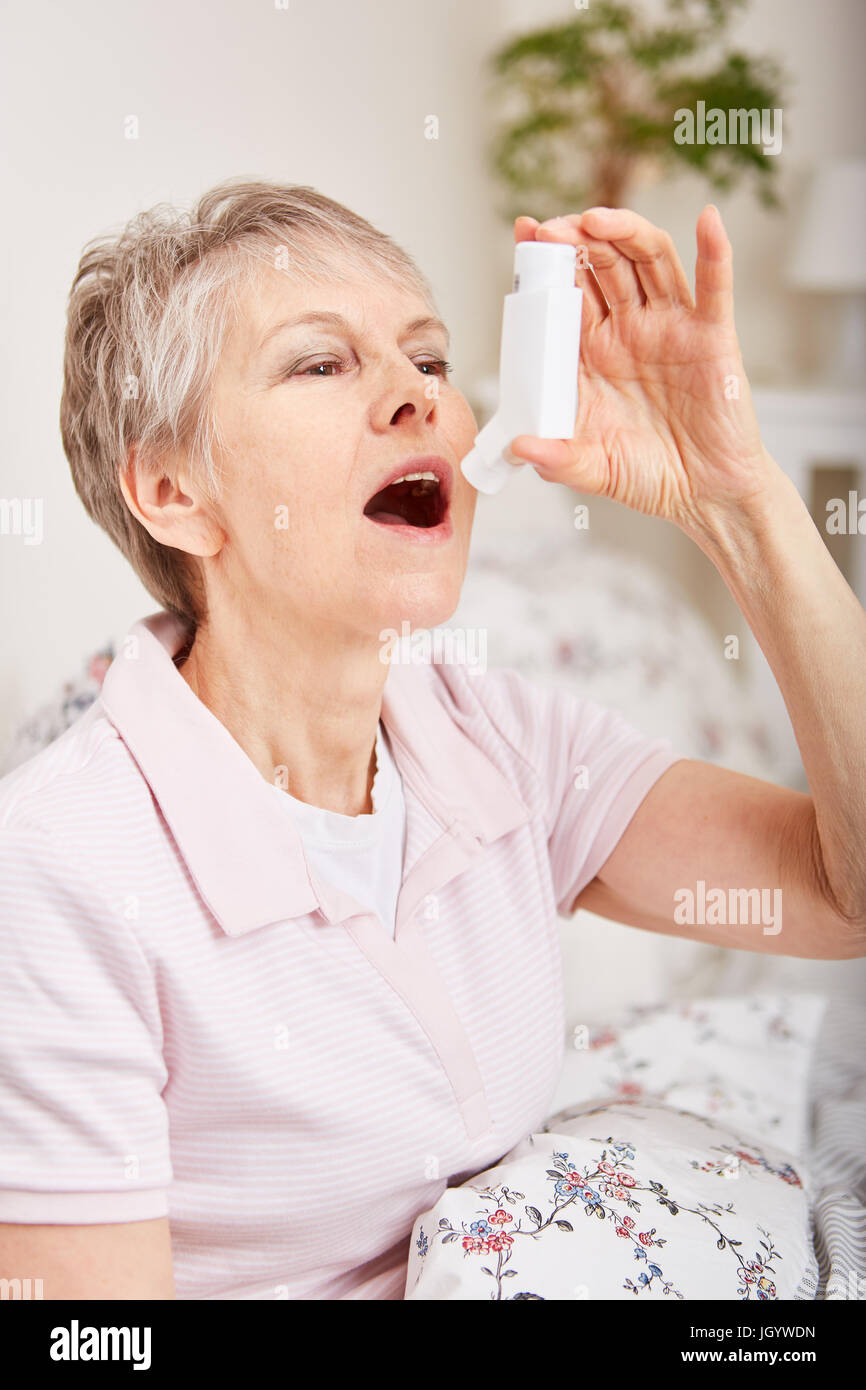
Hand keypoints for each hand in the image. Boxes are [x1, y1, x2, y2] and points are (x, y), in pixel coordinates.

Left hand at [509, 205, 777, 533]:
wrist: (703, 495)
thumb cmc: (647, 477)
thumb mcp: (592, 471)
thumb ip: (556, 459)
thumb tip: (519, 448)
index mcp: (592, 352)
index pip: (565, 293)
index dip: (546, 261)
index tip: (524, 233)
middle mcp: (629, 330)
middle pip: (603, 264)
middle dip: (577, 240)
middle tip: (552, 230)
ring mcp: (671, 328)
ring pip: (649, 261)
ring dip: (625, 233)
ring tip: (595, 220)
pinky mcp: (712, 337)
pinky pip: (715, 287)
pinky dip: (715, 252)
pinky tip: (708, 221)